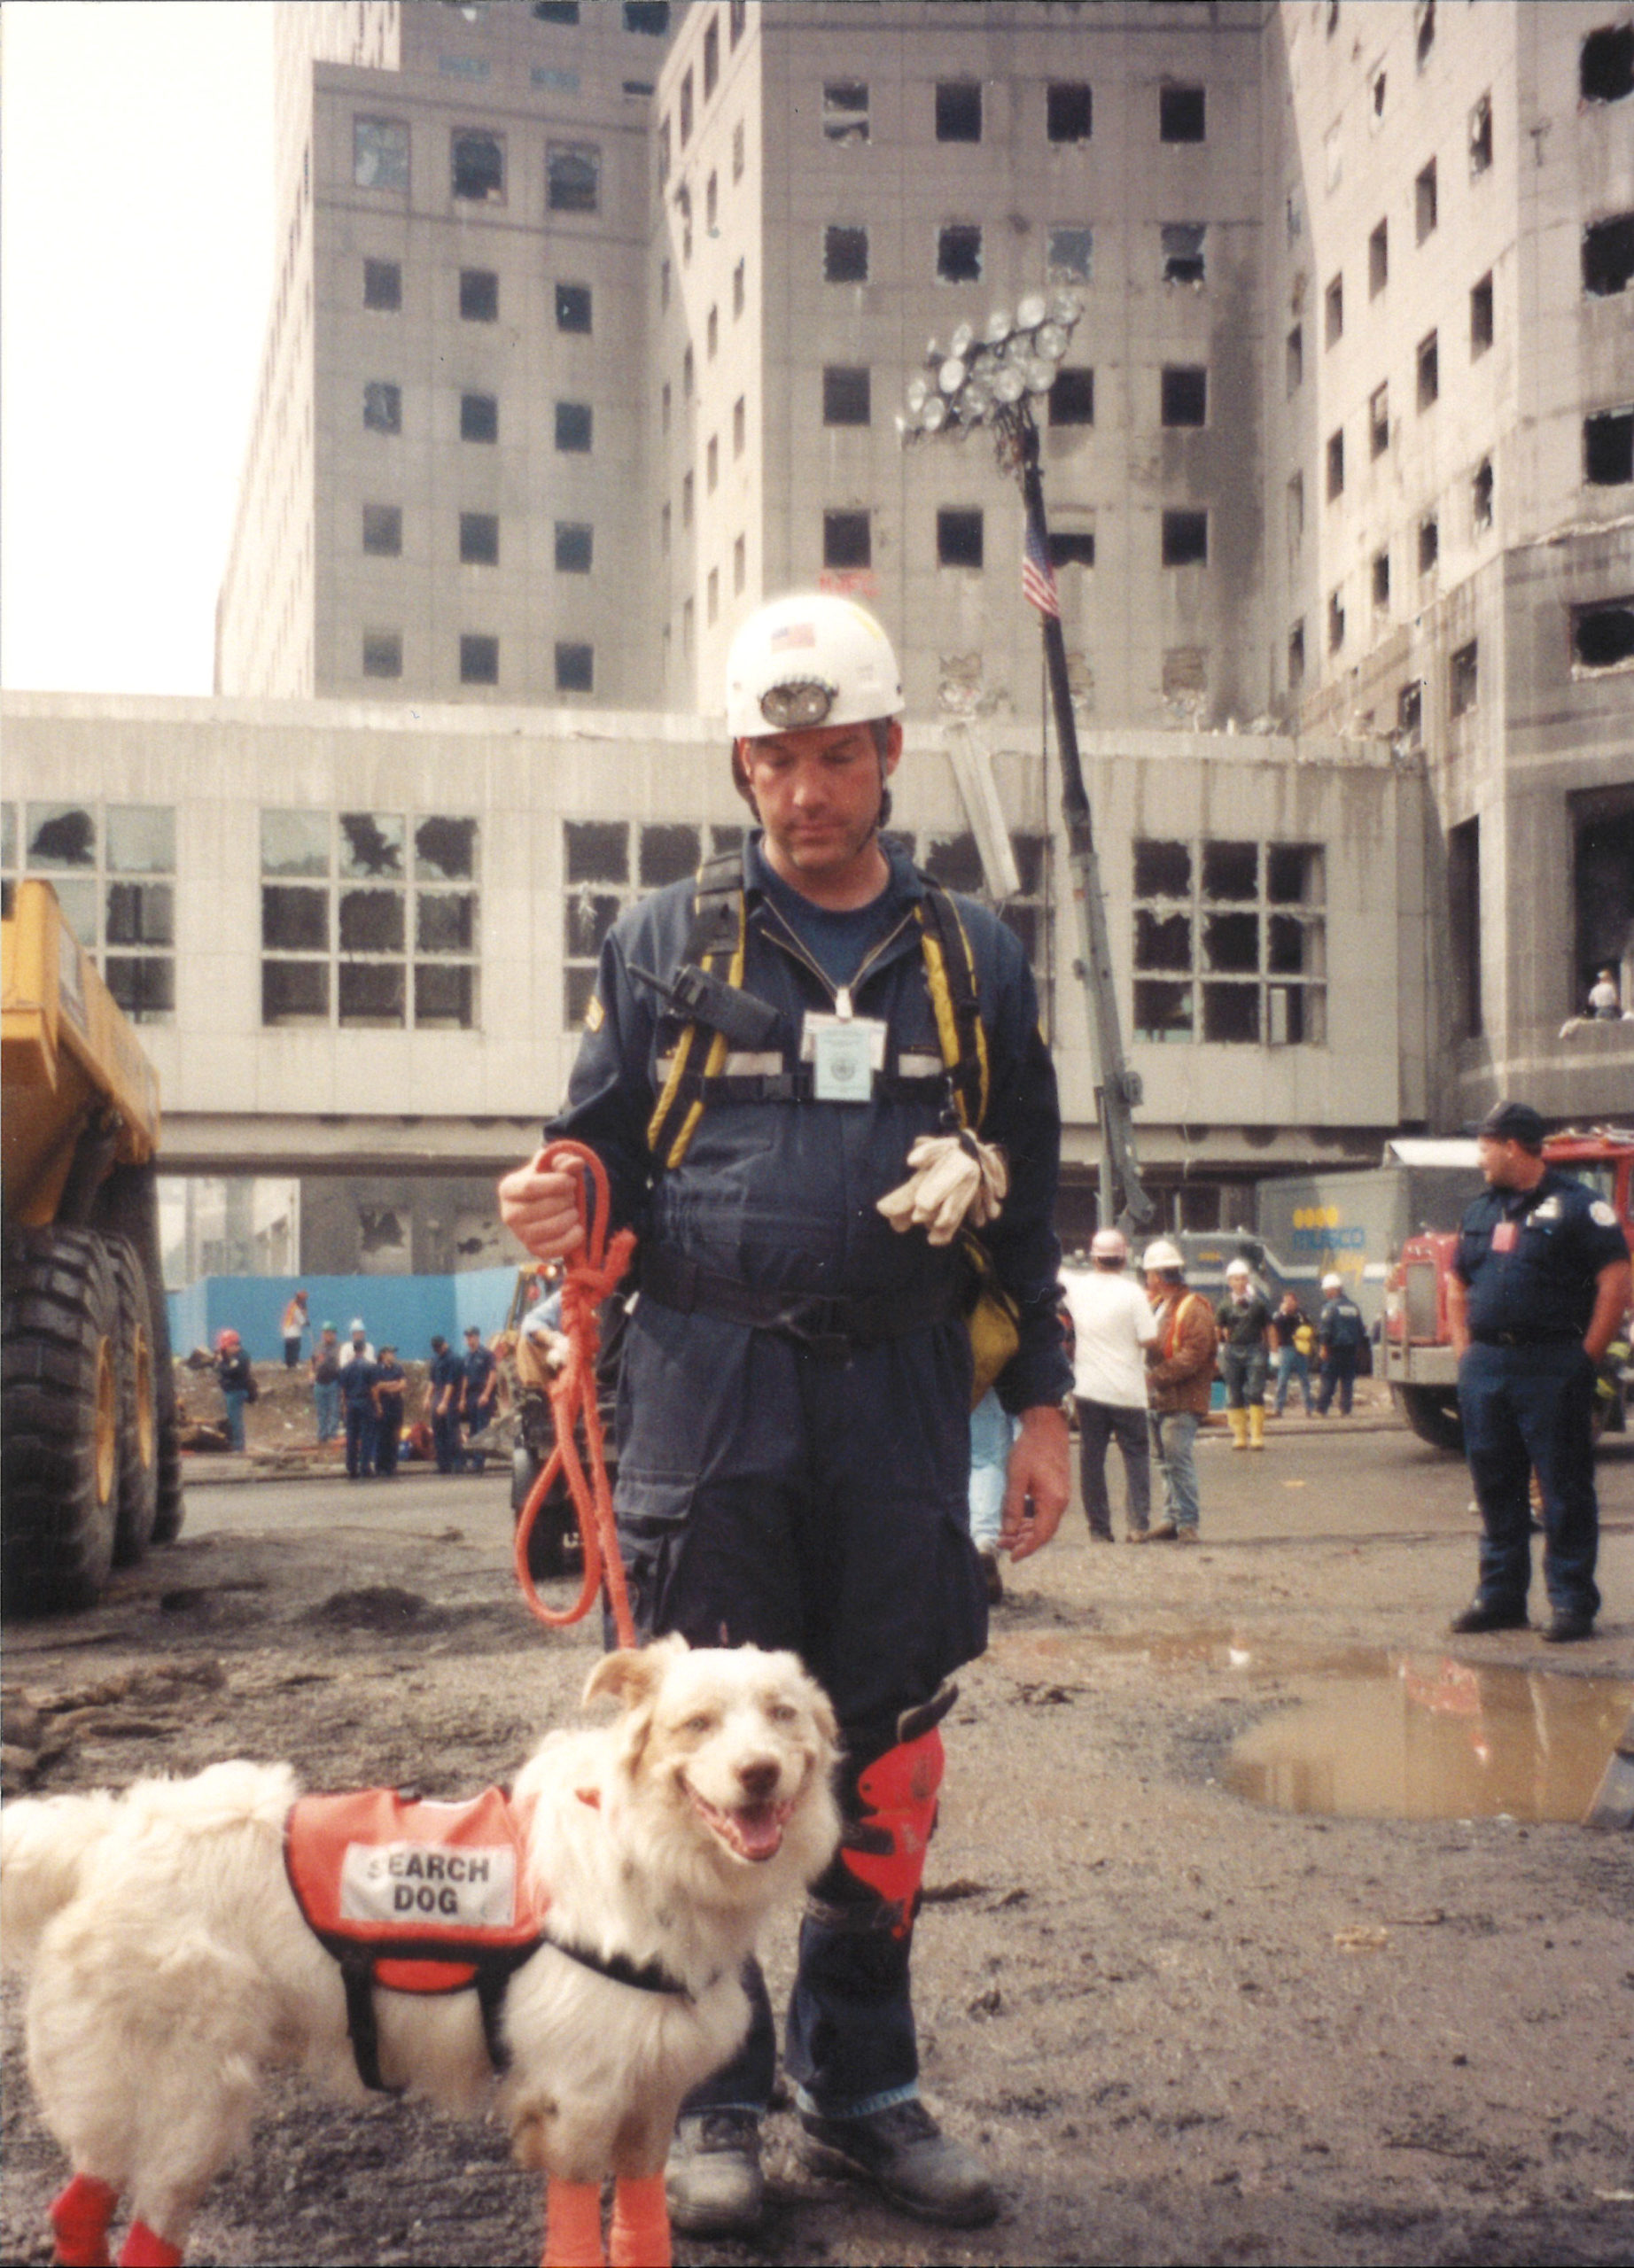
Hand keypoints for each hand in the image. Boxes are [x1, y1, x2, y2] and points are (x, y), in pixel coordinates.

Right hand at [498, 1150, 586, 1259]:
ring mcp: (519, 1234)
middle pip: (539, 1210)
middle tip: (572, 1197)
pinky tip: (578, 1229)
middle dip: (565, 1202)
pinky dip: (570, 1240)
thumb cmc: (549, 1180)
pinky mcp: (533, 1250)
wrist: (548, 1201)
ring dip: (568, 1219)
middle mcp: (508, 1214)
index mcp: (508, 1189)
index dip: (556, 1184)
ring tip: (574, 1211)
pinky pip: (552, 1250)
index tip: (571, 1182)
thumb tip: (575, 1163)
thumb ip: (563, 1160)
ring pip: (546, 1230)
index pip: (530, 1187)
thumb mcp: (554, 1165)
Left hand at [999, 1403, 1070, 1562]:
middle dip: (1023, 1542)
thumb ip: (1013, 1507)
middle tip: (1002, 1545)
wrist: (1047, 1429)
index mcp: (1053, 1502)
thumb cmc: (1030, 1450)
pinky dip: (1031, 1521)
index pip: (1041, 1535)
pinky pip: (1045, 1514)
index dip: (1026, 1548)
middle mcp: (1060, 1503)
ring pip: (1044, 1524)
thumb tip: (1008, 1533)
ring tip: (1006, 1536)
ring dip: (1026, 1532)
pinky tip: (1018, 1522)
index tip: (1011, 1558)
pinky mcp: (1056, 1492)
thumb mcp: (1016, 1478)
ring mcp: (1060, 1497)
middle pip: (1044, 1533)